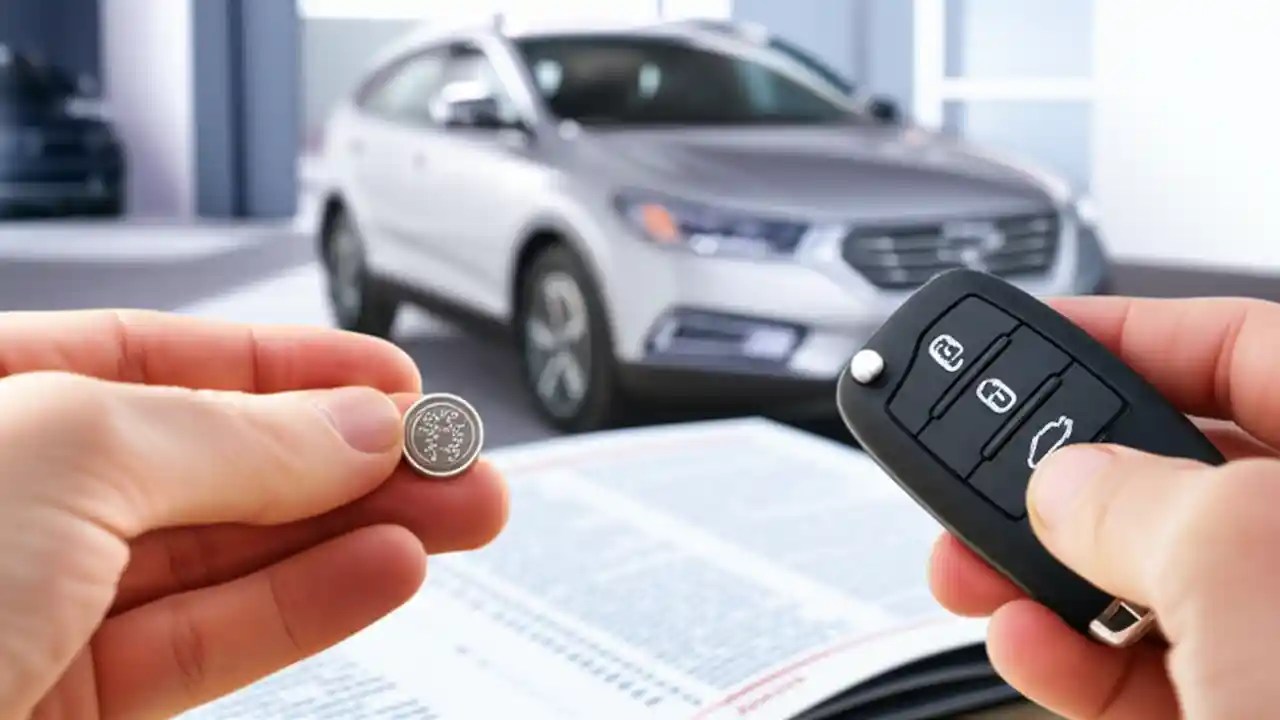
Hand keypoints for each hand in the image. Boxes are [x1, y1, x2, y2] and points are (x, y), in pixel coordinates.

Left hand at [0, 310, 507, 719]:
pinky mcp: (69, 707)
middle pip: (219, 461)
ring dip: (358, 531)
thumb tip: (352, 422)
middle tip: (458, 453)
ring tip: (460, 512)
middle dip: (353, 454)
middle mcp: (12, 501)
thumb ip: (229, 436)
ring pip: (232, 556)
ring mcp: (38, 610)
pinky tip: (385, 569)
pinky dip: (309, 606)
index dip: (291, 366)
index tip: (395, 377)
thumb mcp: (65, 450)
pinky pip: (212, 642)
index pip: (160, 361)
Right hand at [929, 296, 1279, 717]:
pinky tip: (1024, 641)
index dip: (1132, 331)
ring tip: (968, 569)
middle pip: (1168, 466)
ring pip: (1137, 570)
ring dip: (1034, 570)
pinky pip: (1139, 663)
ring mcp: (1275, 631)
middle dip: (1056, 474)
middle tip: (981, 472)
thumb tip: (1062, 487)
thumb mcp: (1241, 562)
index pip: (1247, 348)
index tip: (1030, 340)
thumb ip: (1137, 498)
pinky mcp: (1241, 705)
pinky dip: (1066, 651)